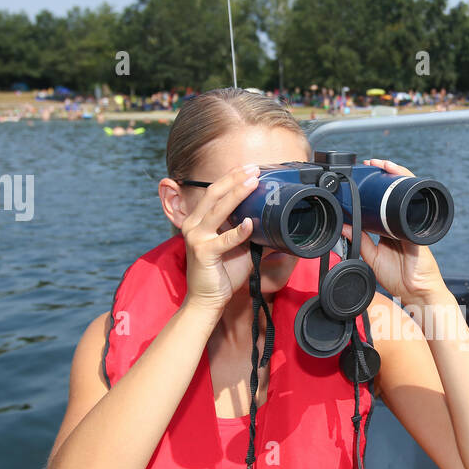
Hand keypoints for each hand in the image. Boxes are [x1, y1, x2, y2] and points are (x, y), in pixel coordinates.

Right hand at [179, 165, 260, 311]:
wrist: (207, 300)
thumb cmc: (222, 274)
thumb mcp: (238, 248)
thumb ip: (249, 232)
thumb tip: (274, 223)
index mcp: (200, 220)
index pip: (215, 192)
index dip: (231, 177)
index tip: (250, 168)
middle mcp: (194, 225)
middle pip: (214, 194)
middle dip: (235, 178)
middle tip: (254, 169)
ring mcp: (197, 238)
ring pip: (218, 210)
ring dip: (237, 194)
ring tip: (253, 183)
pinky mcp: (203, 253)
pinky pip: (224, 240)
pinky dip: (238, 232)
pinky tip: (250, 224)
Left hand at [344, 159, 447, 304]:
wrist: (417, 292)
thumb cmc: (399, 277)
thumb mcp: (372, 258)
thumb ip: (359, 241)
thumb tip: (343, 226)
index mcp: (391, 228)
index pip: (382, 201)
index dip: (375, 187)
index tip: (363, 175)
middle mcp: (402, 222)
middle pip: (396, 191)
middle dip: (386, 173)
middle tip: (372, 163)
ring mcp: (412, 223)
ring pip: (407, 193)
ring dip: (397, 175)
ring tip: (385, 165)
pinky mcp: (417, 229)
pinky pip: (414, 207)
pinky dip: (410, 190)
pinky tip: (401, 180)